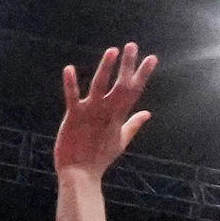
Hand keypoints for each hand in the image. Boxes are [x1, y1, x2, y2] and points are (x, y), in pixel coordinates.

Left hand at [54, 44, 156, 179]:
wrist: (80, 175)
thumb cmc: (99, 158)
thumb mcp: (121, 140)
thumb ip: (134, 124)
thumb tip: (148, 113)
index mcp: (118, 116)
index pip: (134, 91)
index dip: (142, 74)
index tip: (152, 58)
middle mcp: (107, 112)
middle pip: (120, 85)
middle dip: (127, 65)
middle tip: (132, 45)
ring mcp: (90, 113)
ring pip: (99, 86)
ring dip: (106, 68)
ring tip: (112, 51)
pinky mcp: (74, 116)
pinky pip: (72, 97)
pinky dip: (70, 83)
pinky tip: (68, 68)